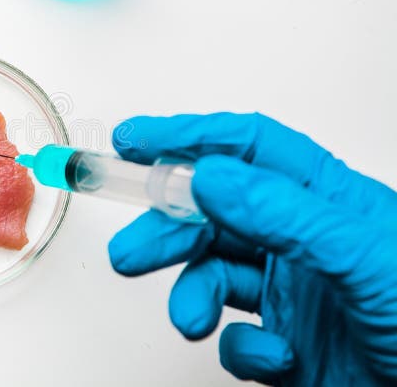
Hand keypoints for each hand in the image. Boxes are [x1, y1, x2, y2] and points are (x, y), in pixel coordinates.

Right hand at [109, 113, 396, 385]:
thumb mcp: (365, 259)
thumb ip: (286, 215)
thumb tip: (211, 178)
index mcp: (328, 201)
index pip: (247, 148)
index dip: (189, 138)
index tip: (136, 141)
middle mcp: (303, 241)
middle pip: (214, 215)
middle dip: (167, 230)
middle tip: (131, 253)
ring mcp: (293, 293)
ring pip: (214, 276)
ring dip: (193, 296)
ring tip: (188, 319)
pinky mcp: (286, 345)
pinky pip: (238, 338)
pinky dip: (242, 351)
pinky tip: (274, 360)